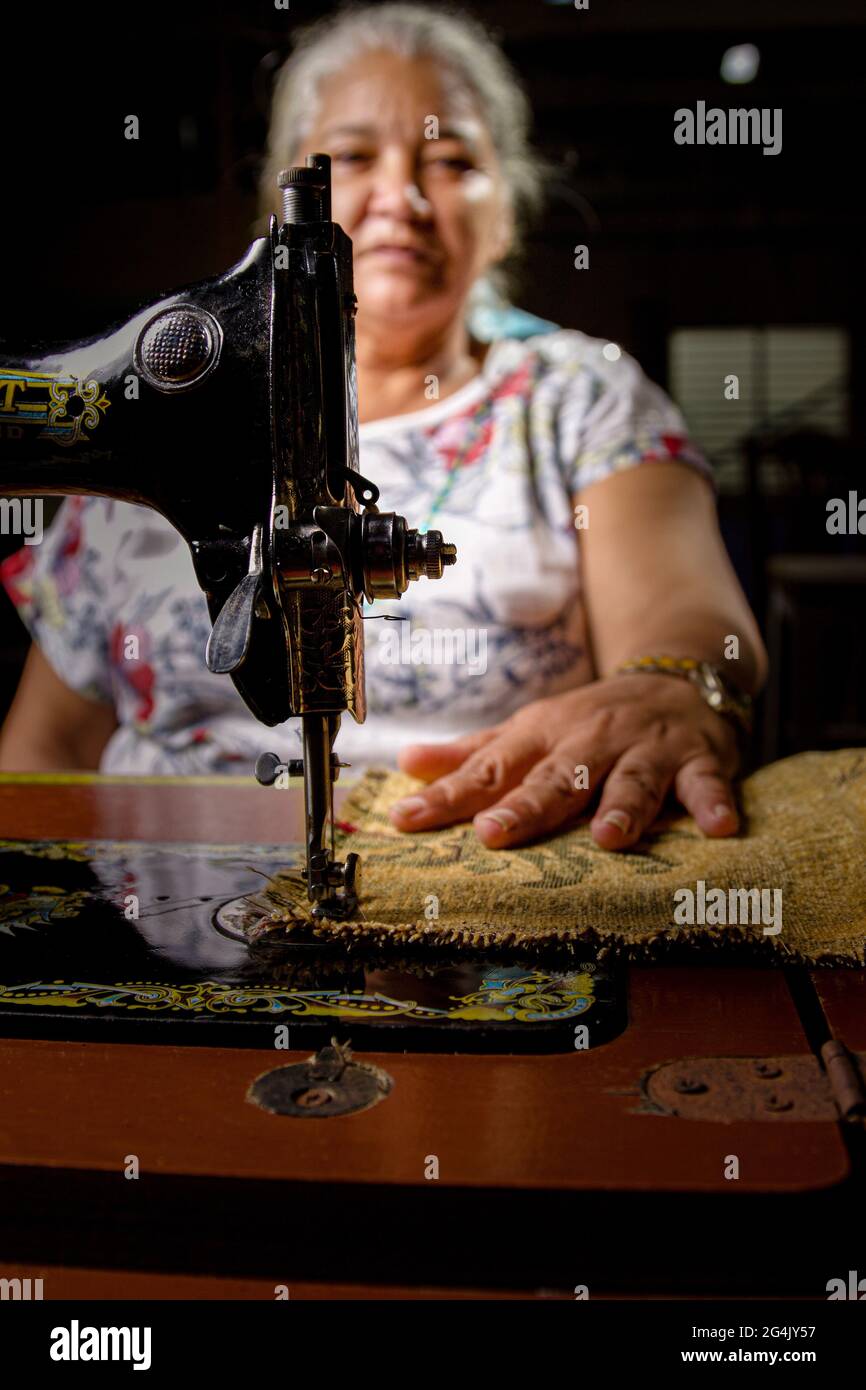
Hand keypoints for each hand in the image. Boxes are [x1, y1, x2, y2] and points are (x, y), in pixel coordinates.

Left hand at [388, 673, 740, 849]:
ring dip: (623, 806)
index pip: (489, 770)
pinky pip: (707, 782)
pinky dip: (714, 803)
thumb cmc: (590, 723)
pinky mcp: (698, 759)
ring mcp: (646, 749)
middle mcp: (591, 741)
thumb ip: (473, 754)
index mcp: (543, 737)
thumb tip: (406, 764)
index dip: (448, 795)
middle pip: (554, 778)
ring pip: (631, 779)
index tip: (407, 820)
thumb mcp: (530, 731)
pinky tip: (720, 827)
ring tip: (609, 839)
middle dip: (524, 806)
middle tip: (492, 833)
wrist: (677, 679)